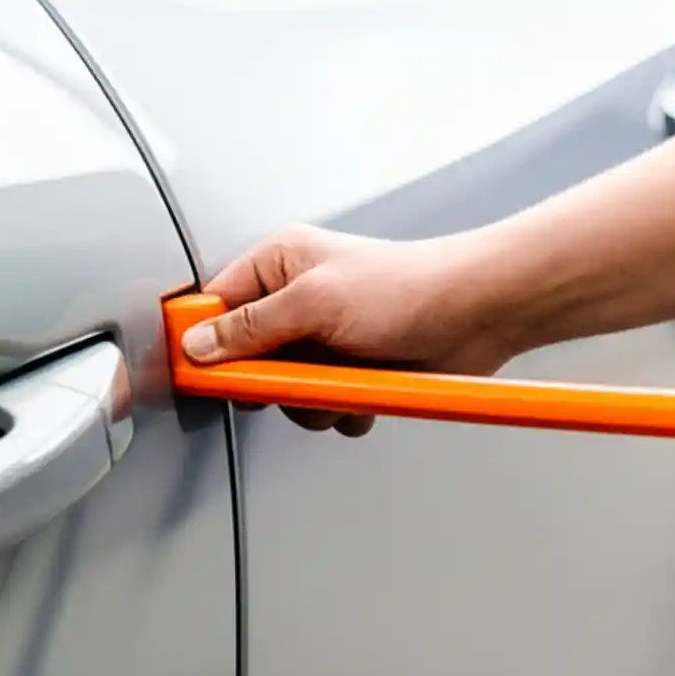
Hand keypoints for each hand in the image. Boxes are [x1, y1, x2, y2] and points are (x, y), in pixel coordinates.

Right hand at [180, 225, 524, 435]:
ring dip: (312, 399)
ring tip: (342, 377)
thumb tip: (200, 346)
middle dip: (269, 379)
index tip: (199, 372)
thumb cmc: (408, 286)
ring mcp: (322, 342)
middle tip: (291, 375)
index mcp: (279, 264)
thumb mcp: (315, 302)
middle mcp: (296, 301)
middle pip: (244, 360)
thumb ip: (251, 327)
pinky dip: (341, 409)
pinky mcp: (348, 375)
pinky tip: (365, 388)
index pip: (214, 305)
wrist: (475, 313)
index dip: (202, 341)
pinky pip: (322, 410)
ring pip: (284, 395)